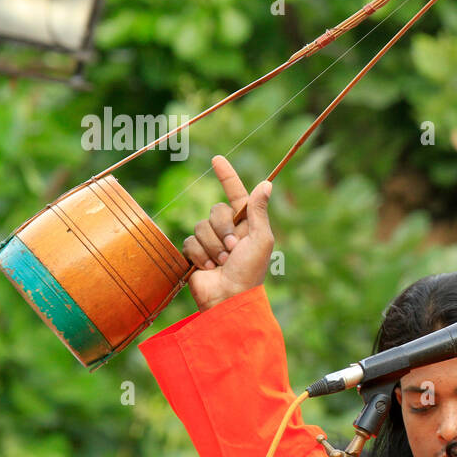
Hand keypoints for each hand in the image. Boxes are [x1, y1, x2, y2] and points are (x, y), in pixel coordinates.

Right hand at [183, 155, 274, 311]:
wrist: (229, 298)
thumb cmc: (250, 271)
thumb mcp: (260, 239)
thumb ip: (259, 211)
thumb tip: (266, 183)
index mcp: (246, 224)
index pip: (235, 193)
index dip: (227, 176)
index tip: (216, 159)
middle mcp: (228, 230)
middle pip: (215, 211)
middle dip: (223, 230)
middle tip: (233, 249)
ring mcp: (211, 241)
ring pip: (200, 226)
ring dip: (213, 246)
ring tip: (222, 263)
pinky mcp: (195, 253)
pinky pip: (190, 241)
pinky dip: (200, 255)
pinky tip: (209, 268)